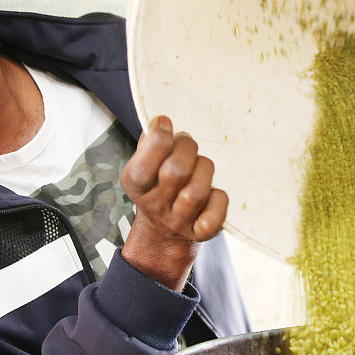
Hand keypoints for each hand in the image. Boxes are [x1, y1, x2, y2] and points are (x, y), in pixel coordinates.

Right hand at [120, 116, 227, 291]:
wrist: (164, 230)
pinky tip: (210, 191)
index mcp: (136, 187)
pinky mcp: (202, 231)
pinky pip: (217, 205)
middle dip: (186, 147)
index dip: (157, 140)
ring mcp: (179, 221)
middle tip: (187, 143)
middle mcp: (156, 207)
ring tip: (199, 165)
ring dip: (203, 168)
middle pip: (176, 173)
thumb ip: (149, 143)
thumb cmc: (157, 186)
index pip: (143, 167)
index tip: (165, 123)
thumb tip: (159, 124)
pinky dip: (218, 194)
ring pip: (198, 190)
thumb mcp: (144, 164)